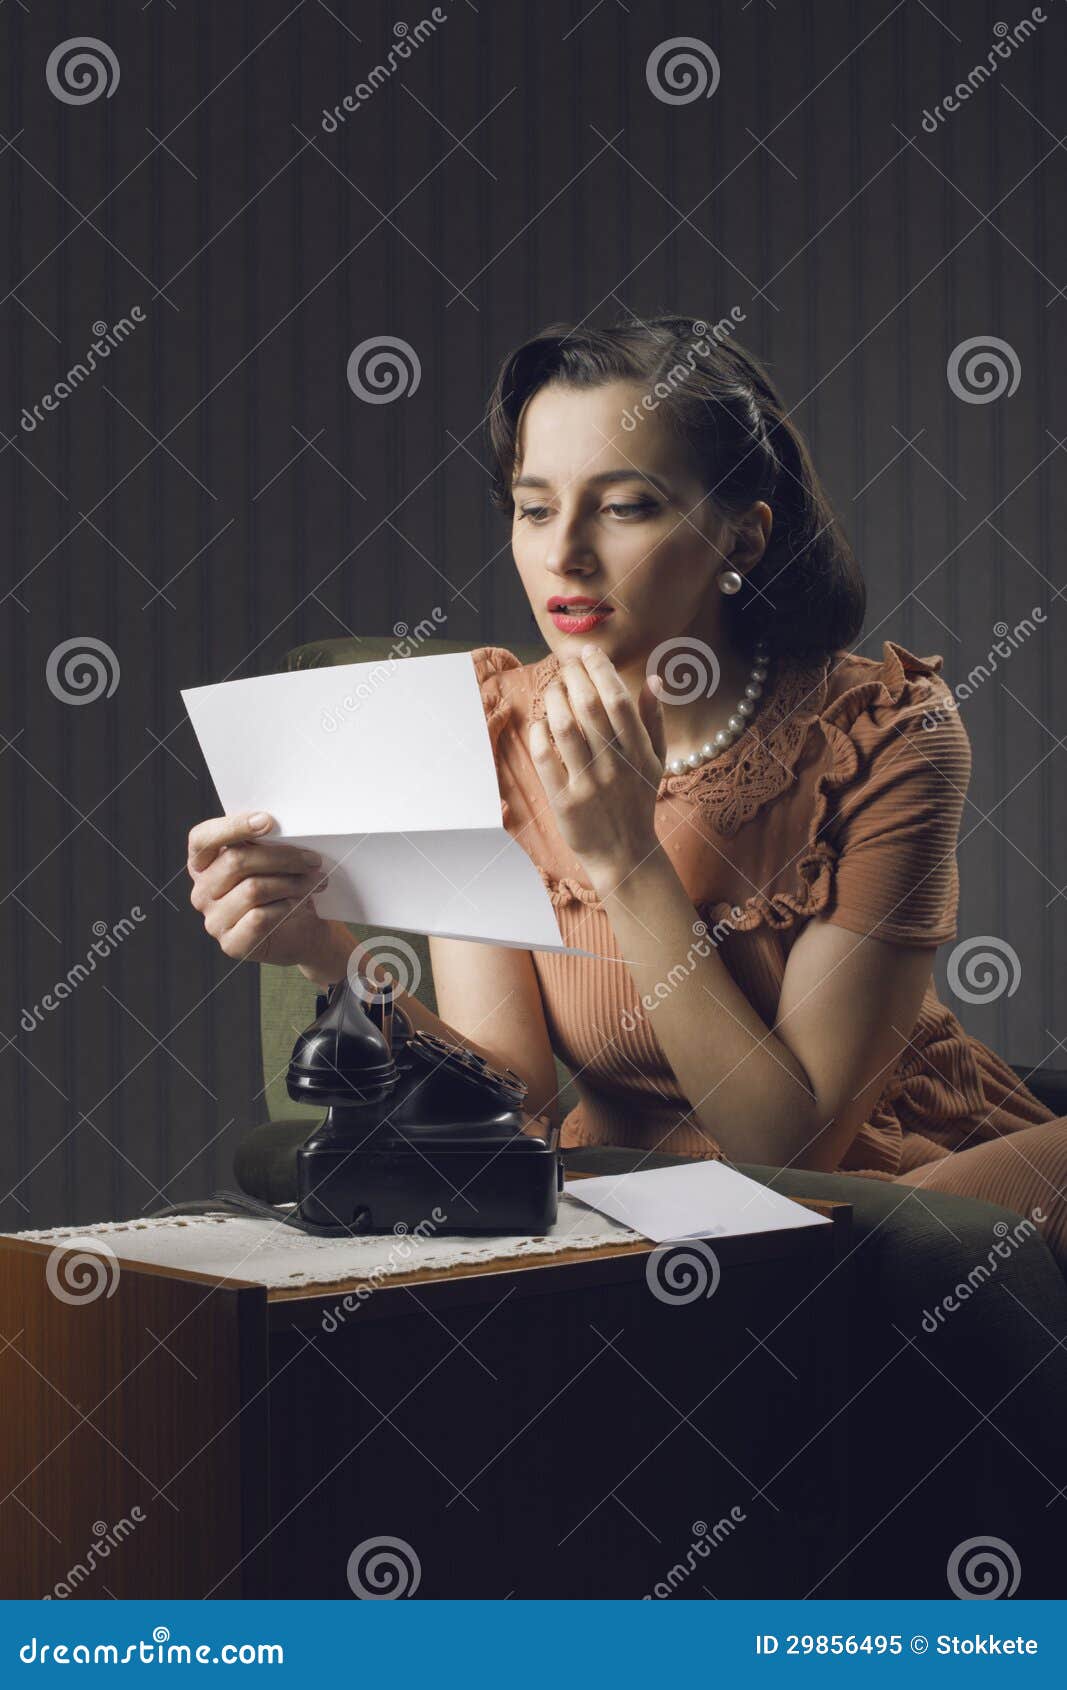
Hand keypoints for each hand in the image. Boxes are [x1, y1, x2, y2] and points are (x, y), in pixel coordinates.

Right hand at [187, 812, 333, 968]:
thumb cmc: (283, 888)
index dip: (232, 826)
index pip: (202, 838)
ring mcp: (213, 920)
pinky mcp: (231, 944)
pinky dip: (287, 907)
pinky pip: (260, 918)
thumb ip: (265, 844)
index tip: (268, 821)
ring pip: (252, 889)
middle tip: (313, 859)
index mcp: (203, 863)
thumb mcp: (272, 861)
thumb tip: (281, 829)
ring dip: (292, 883)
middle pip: (236, 861)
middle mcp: (202, 891)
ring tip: (316, 880)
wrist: (300, 932)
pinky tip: (302, 903)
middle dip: (282, 857)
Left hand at [529, 646, 666, 885]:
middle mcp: (615, 765)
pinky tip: (540, 724)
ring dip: (554, 700)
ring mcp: (589, 784)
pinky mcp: (565, 802)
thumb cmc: (637, 801)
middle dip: (574, 676)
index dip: (602, 670)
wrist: (624, 855)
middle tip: (566, 664)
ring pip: (564, 728)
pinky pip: (545, 759)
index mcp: (639, 752)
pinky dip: (539, 734)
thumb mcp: (656, 762)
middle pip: (589, 707)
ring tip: (553, 690)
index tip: (589, 652)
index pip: (619, 700)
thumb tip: (654, 679)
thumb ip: (655, 720)